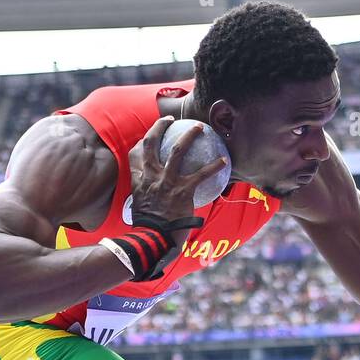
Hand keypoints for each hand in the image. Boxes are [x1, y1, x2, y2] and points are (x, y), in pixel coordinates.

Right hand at [128, 117, 227, 234]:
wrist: (153, 240)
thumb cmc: (148, 228)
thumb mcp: (139, 207)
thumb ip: (146, 196)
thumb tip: (156, 196)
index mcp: (139, 181)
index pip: (136, 154)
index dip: (142, 142)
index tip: (149, 136)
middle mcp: (151, 177)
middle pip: (152, 143)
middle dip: (160, 127)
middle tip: (170, 119)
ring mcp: (167, 182)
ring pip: (178, 151)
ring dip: (189, 136)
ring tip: (199, 127)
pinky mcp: (183, 191)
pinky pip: (201, 175)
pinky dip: (214, 166)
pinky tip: (224, 161)